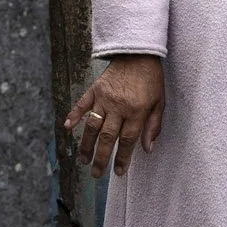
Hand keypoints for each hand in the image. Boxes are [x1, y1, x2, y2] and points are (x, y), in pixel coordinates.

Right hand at [66, 55, 165, 176]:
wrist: (138, 52)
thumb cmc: (151, 79)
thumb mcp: (160, 102)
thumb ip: (154, 126)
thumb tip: (147, 149)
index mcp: (137, 111)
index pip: (128, 140)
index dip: (122, 158)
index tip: (118, 172)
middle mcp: (119, 107)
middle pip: (108, 137)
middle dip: (101, 158)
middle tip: (96, 173)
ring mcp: (104, 98)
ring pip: (92, 125)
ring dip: (86, 144)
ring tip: (82, 160)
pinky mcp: (95, 89)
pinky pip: (82, 104)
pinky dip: (74, 115)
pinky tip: (67, 128)